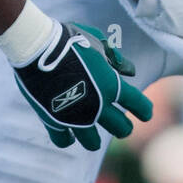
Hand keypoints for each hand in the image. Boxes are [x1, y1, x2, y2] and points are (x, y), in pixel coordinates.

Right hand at [13, 22, 152, 150]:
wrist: (37, 47)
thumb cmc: (69, 39)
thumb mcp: (96, 42)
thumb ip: (115, 58)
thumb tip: (130, 72)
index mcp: (111, 85)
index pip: (139, 105)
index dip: (145, 111)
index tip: (144, 114)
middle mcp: (97, 105)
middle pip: (121, 129)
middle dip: (123, 127)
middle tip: (120, 124)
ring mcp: (75, 116)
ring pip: (92, 142)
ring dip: (95, 139)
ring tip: (93, 135)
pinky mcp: (53, 121)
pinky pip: (64, 140)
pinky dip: (68, 138)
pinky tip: (69, 133)